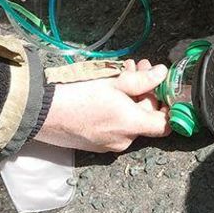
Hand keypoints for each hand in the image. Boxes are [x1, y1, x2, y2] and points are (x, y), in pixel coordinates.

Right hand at [35, 59, 170, 152]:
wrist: (43, 113)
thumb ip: (142, 80)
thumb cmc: (79, 97)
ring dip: (131, 97)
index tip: (165, 91)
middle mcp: (124, 140)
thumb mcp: (115, 83)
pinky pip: (115, 127)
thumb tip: (162, 73)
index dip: (170, 108)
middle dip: (146, 91)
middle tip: (139, 67)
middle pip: (146, 118)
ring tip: (123, 72)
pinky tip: (109, 90)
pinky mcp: (95, 144)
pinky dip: (117, 110)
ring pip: (129, 120)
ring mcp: (109, 145)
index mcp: (132, 126)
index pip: (165, 126)